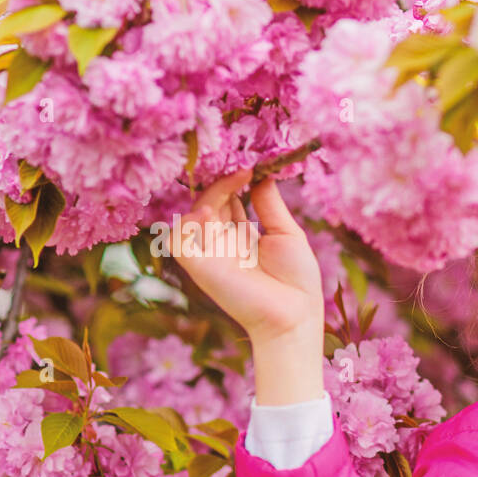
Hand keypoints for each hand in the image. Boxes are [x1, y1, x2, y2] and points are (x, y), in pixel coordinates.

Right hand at [169, 168, 324, 404]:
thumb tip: (261, 172)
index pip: (228, 196)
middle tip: (243, 162)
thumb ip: (269, 204)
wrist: (294, 315)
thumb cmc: (296, 280)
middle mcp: (222, 240)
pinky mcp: (198, 267)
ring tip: (236, 178)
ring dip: (212, 193)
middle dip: (223, 178)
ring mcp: (209, 252)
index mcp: (241, 232)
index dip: (234, 177)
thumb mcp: (287, 233)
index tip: (249, 161)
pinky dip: (190, 222)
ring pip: (196, 211)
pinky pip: (181, 238)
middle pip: (211, 198)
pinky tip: (211, 211)